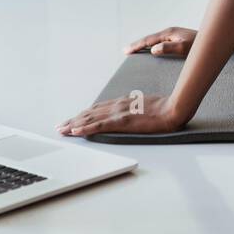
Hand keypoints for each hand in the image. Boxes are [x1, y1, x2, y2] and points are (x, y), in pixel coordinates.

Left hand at [57, 93, 185, 137]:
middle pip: (90, 112)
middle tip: (60, 127)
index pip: (98, 108)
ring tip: (62, 130)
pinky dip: (85, 128)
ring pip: (90, 118)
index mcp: (123, 102)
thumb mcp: (146, 105)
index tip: (73, 120)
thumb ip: (134, 108)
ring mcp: (119, 112)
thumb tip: (129, 113)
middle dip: (74, 120)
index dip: (84, 114)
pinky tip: (75, 131)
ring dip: (74, 124)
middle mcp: (117, 105)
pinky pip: (99, 125)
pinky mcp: (122, 121)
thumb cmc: (165, 107)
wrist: (173, 108)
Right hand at [126, 26, 197, 56]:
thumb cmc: (201, 46)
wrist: (215, 41)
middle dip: (138, 44)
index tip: (125, 51)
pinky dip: (153, 46)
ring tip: (135, 51)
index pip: (148, 40)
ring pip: (155, 40)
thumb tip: (153, 50)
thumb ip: (169, 48)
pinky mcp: (178, 40)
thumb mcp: (185, 48)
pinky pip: (161, 43)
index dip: (136, 46)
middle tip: (125, 51)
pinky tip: (152, 51)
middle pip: (150, 39)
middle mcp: (170, 32)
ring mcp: (174, 35)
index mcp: (169, 33)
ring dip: (145, 45)